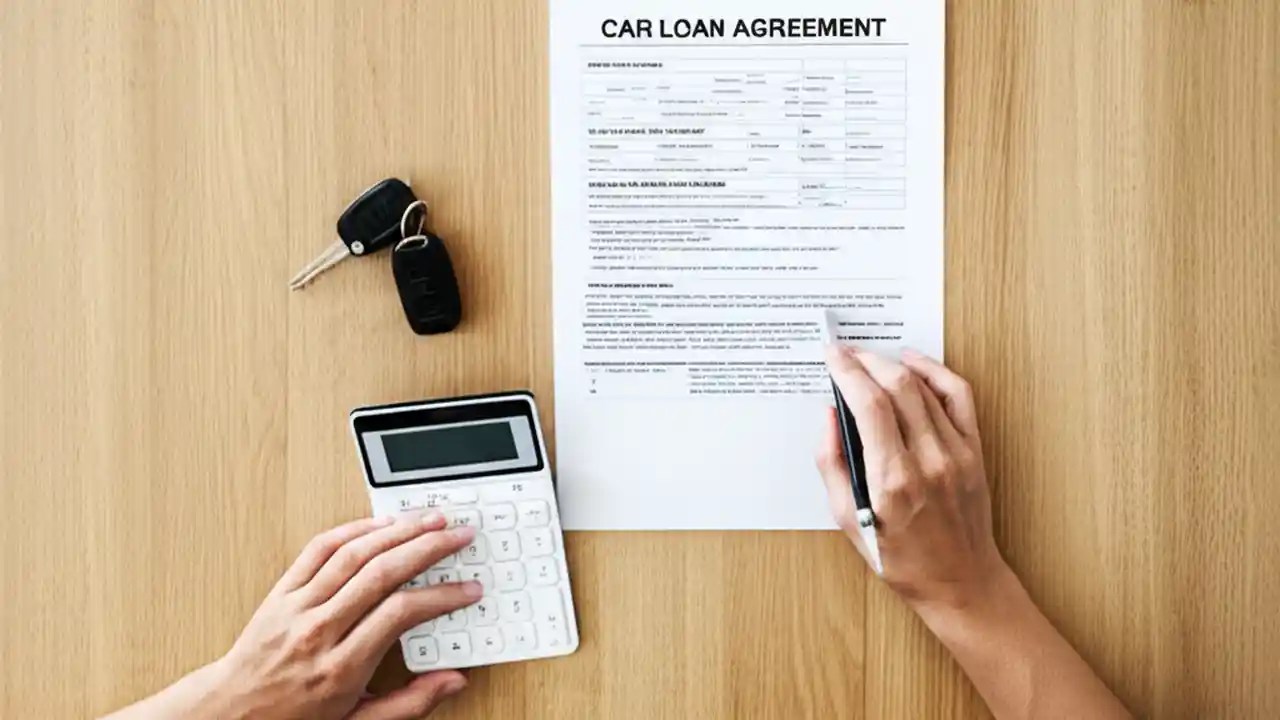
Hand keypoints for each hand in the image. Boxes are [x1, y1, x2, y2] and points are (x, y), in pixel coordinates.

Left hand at [104, 512, 481, 719]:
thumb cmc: (293, 719)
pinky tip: (379, 523)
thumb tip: (452, 681)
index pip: (401, 614)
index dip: (442, 596)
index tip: (468, 590)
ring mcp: (298, 607)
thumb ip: (409, 704)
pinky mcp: (282, 591)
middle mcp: (319, 631)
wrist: (231, 713)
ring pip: (354, 554)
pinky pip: (318, 550)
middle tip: (459, 535)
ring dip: (397, 530)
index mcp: (341, 667)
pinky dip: (352, 529)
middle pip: (382, 573)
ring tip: (428, 518)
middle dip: (428, 547)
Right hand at [817, 347, 1131, 717]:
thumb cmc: (901, 559)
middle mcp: (928, 461)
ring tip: (869, 358)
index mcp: (893, 480)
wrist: (960, 582)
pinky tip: (913, 363)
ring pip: (923, 387)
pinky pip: (958, 396)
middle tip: (845, 354)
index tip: (831, 357)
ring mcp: (957, 453)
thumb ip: (832, 464)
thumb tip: (828, 416)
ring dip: (892, 364)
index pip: (868, 405)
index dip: (847, 372)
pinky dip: (935, 372)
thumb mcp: (848, 521)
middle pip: (896, 387)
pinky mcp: (975, 451)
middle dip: (866, 361)